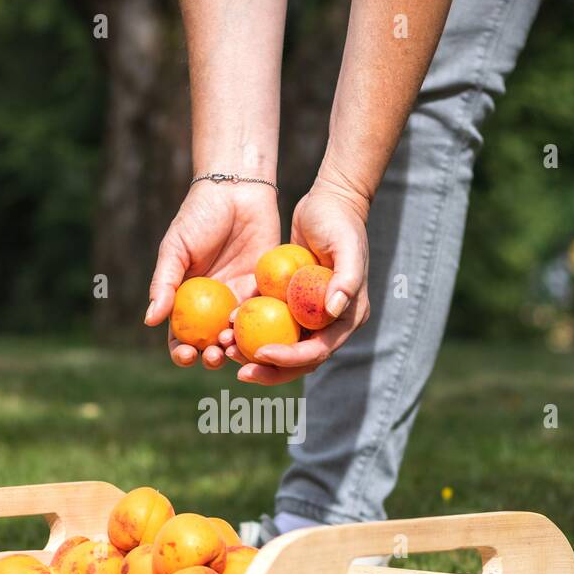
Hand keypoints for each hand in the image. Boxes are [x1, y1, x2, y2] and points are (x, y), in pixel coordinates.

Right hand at [144, 181, 280, 369]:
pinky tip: (261, 333)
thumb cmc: (199, 216)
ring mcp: (239, 298)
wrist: (237, 191)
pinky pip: (263, 315)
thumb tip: (150, 320)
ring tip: (234, 345)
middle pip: (211, 343)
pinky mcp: (264, 289)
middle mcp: (213, 305)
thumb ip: (164, 284)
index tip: (186, 354)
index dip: (181, 352)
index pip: (180, 335)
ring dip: (237, 348)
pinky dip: (262, 329)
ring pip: (239, 336)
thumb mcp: (176, 249)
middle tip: (215, 354)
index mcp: (187, 299)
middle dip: (212, 357)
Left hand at [228, 177, 370, 385]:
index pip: (317, 350)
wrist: (328, 203)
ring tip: (226, 353)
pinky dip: (249, 331)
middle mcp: (329, 324)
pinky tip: (226, 330)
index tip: (263, 353)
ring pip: (280, 347)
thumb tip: (334, 310)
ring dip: (254, 355)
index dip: (291, 358)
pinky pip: (268, 325)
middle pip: (298, 361)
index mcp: (347, 319)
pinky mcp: (290, 305)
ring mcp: (308, 316)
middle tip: (240, 370)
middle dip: (269, 370)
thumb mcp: (347, 247)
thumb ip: (347, 279)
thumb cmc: (340, 223)